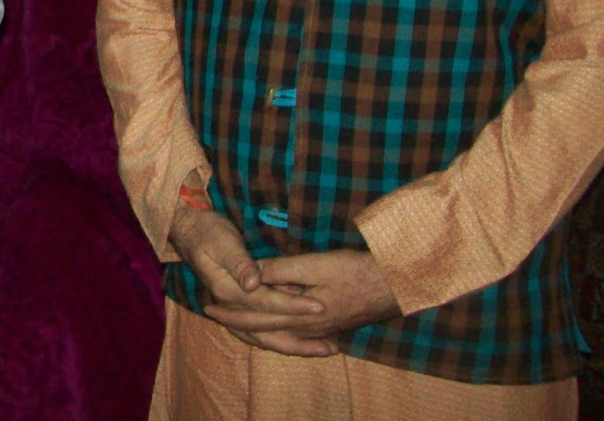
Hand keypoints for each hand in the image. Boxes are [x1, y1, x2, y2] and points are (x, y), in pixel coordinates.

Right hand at [170, 204, 333, 356]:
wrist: (190, 231)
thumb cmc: (208, 232)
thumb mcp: (224, 242)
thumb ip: (239, 263)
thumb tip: (253, 283)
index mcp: (228, 291)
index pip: (267, 303)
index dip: (293, 304)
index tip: (319, 307)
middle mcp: (230, 307)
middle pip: (267, 330)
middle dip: (300, 337)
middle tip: (330, 345)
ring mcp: (232, 310)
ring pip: (264, 338)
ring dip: (293, 346)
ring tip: (322, 349)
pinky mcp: (237, 308)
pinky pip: (259, 332)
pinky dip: (279, 340)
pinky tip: (298, 342)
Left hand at [206, 249, 398, 344]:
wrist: (394, 285)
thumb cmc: (355, 270)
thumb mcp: (315, 265)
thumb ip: (281, 271)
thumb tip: (251, 275)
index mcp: (299, 315)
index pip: (256, 317)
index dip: (231, 311)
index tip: (209, 303)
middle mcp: (307, 330)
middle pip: (263, 331)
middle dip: (236, 323)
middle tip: (211, 313)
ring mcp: (319, 333)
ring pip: (279, 337)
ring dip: (255, 332)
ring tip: (236, 325)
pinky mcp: (329, 329)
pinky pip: (296, 338)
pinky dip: (279, 337)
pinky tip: (276, 334)